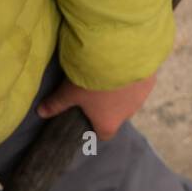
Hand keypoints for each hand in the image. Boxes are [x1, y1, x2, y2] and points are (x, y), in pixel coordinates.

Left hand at [36, 73, 156, 139]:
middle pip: (117, 115)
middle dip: (109, 106)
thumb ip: (56, 103)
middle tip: (96, 90)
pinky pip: (140, 82)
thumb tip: (40, 112)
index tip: (88, 115)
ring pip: (130, 98)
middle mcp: (128, 114)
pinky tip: (123, 64)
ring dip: (122, 91)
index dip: (95, 126)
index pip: (104, 134)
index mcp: (108, 123)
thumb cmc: (91, 81)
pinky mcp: (151, 80)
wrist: (120, 56)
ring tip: (110, 75)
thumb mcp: (69, 91)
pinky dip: (132, 77)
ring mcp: (141, 98)